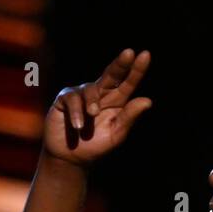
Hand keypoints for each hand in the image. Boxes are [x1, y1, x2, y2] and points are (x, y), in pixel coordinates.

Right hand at [43, 48, 152, 164]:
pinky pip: (72, 99)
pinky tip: (78, 125)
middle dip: (120, 64)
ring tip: (92, 117)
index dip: (136, 70)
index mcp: (116, 101)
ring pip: (90, 89)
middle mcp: (100, 94)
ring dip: (92, 103)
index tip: (145, 55)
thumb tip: (148, 101)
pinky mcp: (65, 99)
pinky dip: (76, 112)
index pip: (128, 83)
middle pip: (112, 74)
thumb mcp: (115, 134)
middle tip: (128, 54)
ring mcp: (82, 94)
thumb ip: (129, 117)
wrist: (70, 158)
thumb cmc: (95, 146)